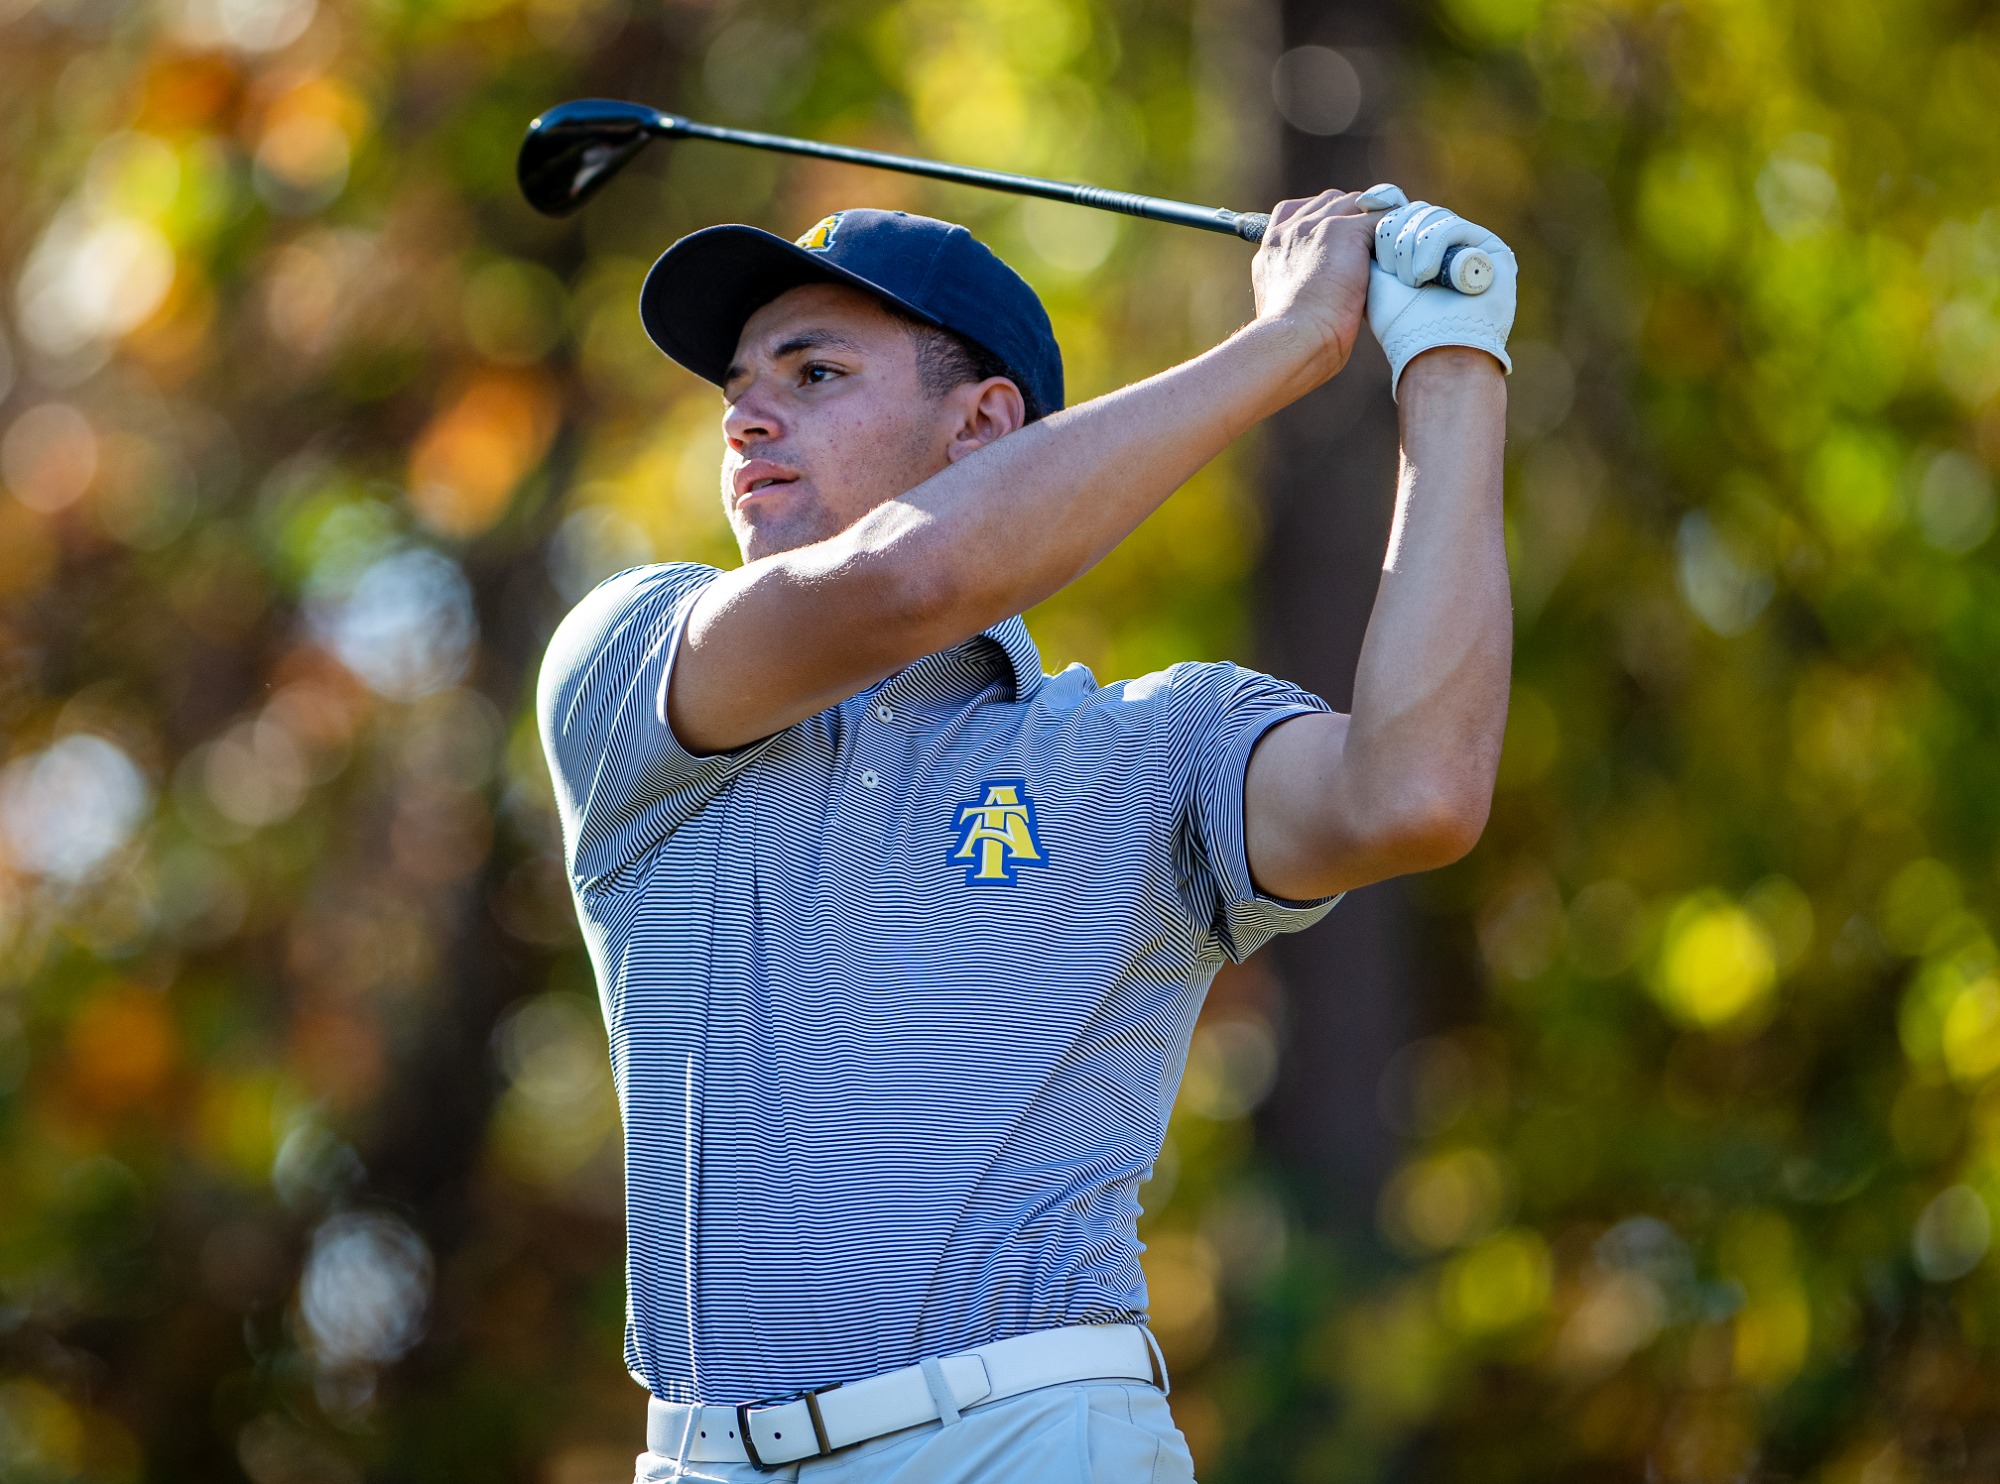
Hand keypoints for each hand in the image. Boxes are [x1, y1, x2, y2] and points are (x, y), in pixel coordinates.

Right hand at [1250, 189, 1379, 386]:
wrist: (1292, 342)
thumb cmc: (1291, 343)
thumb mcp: (1285, 311)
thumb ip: (1298, 291)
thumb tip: (1321, 298)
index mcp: (1271, 249)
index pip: (1297, 212)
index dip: (1323, 219)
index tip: (1337, 241)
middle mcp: (1289, 231)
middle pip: (1331, 201)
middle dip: (1353, 217)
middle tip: (1371, 247)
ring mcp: (1315, 227)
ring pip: (1357, 203)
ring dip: (1375, 221)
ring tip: (1390, 248)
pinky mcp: (1343, 232)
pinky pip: (1381, 215)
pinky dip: (1393, 229)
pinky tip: (1401, 252)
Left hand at [1361, 189, 1516, 399]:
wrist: (1429, 350)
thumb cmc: (1400, 321)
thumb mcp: (1375, 272)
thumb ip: (1372, 237)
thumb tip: (1368, 199)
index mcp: (1421, 249)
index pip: (1403, 213)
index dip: (1387, 213)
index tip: (1367, 209)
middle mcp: (1448, 246)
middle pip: (1417, 212)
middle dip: (1397, 237)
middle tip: (1394, 271)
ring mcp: (1471, 247)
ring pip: (1433, 217)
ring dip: (1414, 247)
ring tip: (1412, 280)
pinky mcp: (1492, 250)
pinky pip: (1454, 227)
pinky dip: (1435, 246)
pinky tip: (1426, 275)